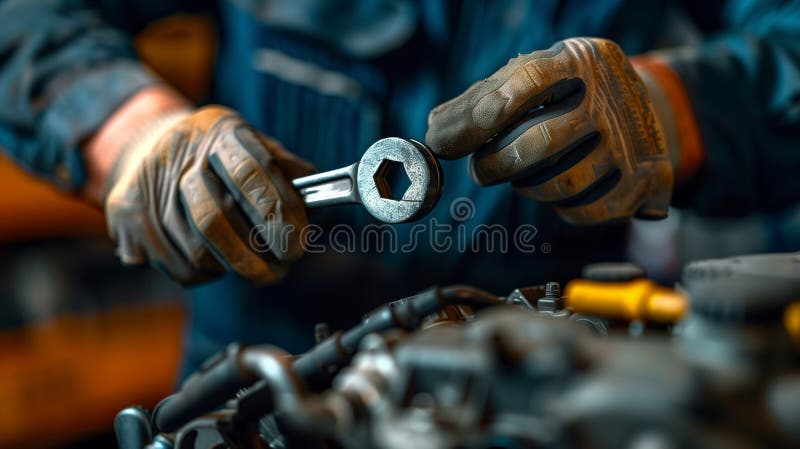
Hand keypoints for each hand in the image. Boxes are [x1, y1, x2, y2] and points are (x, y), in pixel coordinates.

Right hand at [100, 102, 313, 283]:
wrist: (156, 144)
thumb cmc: (225, 156)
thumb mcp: (260, 149)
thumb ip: (289, 174)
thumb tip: (319, 201)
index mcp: (221, 131)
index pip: (250, 173)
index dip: (278, 215)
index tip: (298, 247)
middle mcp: (179, 150)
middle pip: (214, 219)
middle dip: (252, 257)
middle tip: (279, 272)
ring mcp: (146, 180)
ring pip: (194, 251)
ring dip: (230, 267)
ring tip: (249, 263)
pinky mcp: (122, 209)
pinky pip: (174, 264)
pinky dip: (204, 274)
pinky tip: (216, 261)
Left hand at [426, 37, 673, 224]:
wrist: (646, 111)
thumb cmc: (568, 94)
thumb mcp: (532, 78)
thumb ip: (482, 100)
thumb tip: (436, 131)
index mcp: (581, 61)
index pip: (527, 80)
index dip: (478, 115)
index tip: (441, 142)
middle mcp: (612, 98)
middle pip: (540, 143)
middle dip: (493, 164)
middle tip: (478, 169)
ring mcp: (631, 142)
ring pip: (558, 184)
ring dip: (525, 186)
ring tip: (522, 172)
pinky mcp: (643, 182)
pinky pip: (580, 211)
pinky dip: (558, 206)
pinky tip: (557, 186)